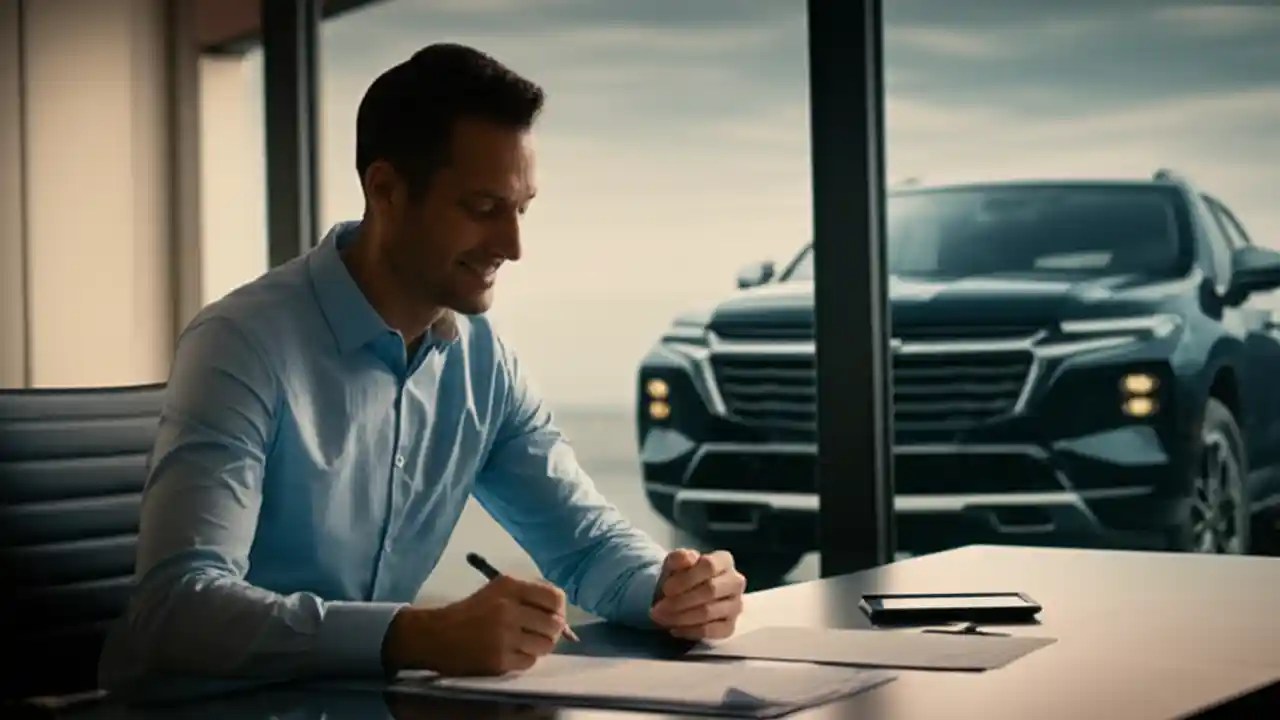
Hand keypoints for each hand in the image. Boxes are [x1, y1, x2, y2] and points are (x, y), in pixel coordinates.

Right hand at [382, 574, 568, 675]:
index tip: (553, 614)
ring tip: (526, 643)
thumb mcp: (498, 589)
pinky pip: (530, 661)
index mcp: (510, 587)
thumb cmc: (471, 611)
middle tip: (541, 631)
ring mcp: (505, 636)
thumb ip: (528, 594)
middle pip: (554, 623)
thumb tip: (559, 609)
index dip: (558, 608)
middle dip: (552, 630)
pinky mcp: (500, 660)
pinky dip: (526, 659)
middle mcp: (509, 609)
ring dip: (540, 646)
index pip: (554, 597)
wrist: (438, 635)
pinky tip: (513, 652)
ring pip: (545, 645)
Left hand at [649, 548, 745, 640]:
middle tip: (658, 609)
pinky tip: (674, 629)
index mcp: (724, 560)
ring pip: (709, 612)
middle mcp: (735, 582)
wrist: (681, 596)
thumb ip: (679, 558)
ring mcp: (735, 605)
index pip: (709, 566)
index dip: (686, 578)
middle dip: (680, 601)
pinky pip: (711, 631)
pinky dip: (689, 631)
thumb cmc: (680, 576)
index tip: (666, 589)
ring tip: (662, 618)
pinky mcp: (730, 626)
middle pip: (710, 590)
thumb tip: (687, 558)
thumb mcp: (674, 563)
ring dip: (681, 617)